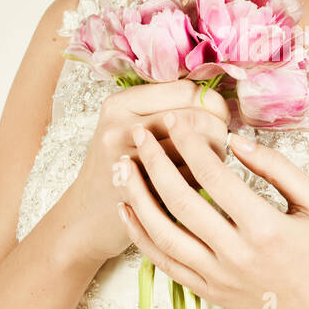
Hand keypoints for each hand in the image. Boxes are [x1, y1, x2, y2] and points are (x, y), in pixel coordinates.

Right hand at [61, 80, 229, 264]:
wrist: (86, 217)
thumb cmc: (117, 169)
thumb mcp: (128, 128)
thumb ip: (165, 109)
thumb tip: (217, 103)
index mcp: (121, 103)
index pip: (187, 91)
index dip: (214, 103)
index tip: (222, 116)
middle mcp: (120, 126)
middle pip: (196, 117)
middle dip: (220, 129)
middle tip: (222, 140)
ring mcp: (127, 159)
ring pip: (198, 148)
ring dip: (217, 154)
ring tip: (214, 159)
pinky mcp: (139, 190)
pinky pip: (190, 177)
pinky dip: (205, 178)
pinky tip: (201, 180)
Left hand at [116, 112, 308, 308]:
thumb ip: (277, 168)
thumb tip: (236, 142)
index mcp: (265, 228)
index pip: (215, 176)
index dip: (191, 143)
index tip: (176, 119)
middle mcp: (236, 254)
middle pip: (181, 201)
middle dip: (155, 162)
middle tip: (140, 134)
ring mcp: (218, 277)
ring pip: (163, 234)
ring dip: (137, 197)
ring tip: (123, 166)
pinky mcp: (207, 292)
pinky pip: (164, 263)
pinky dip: (141, 236)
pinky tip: (127, 209)